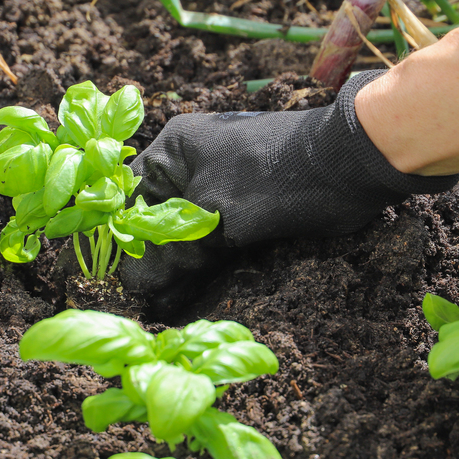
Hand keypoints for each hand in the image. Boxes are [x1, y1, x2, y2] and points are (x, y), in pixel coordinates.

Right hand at [120, 71, 458, 300]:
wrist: (350, 169)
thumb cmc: (274, 177)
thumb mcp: (214, 216)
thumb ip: (170, 252)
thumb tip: (130, 287)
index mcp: (174, 149)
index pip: (127, 198)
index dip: (117, 240)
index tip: (108, 280)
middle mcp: (189, 166)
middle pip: (152, 221)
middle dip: (144, 261)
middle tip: (130, 303)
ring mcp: (216, 190)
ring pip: (180, 237)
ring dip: (170, 272)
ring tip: (152, 309)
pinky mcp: (240, 214)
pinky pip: (207, 245)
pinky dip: (195, 270)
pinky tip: (179, 300)